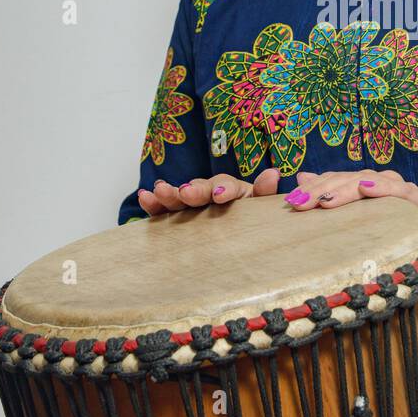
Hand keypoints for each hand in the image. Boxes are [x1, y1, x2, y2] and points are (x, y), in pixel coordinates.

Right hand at [137, 166, 280, 215]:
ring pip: (180, 196)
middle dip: (193, 190)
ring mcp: (193, 205)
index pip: (228, 185)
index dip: (224, 189)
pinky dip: (154, 204)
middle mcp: (211, 194)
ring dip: (169, 194)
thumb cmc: (255, 220)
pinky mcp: (179, 219)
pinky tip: (145, 197)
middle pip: (201, 187)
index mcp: (234, 191)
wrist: (246, 241)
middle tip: (186, 193)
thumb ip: (266, 193)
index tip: (220, 196)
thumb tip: (272, 175)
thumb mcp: (263, 208)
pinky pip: (165, 210)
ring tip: (157, 192)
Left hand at [283, 168, 417, 215]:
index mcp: (366, 186)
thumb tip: (302, 177)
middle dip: (322, 190)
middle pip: (348, 179)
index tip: (291, 201)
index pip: (336, 180)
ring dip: (345, 189)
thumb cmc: (396, 232)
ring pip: (369, 181)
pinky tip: (366, 189)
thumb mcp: (360, 219)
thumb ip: (333, 196)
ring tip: (324, 201)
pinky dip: (382, 188)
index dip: (314, 187)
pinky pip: (399, 191)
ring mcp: (402, 189)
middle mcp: (382, 182)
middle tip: (299, 203)